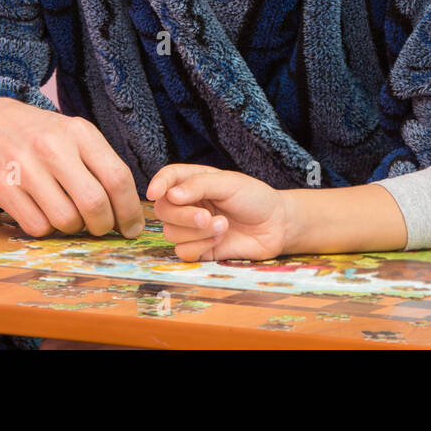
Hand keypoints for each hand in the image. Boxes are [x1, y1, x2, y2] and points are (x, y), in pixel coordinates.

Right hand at [0, 97, 144, 238]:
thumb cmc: (41, 135)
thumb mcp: (74, 135)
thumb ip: (101, 165)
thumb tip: (129, 209)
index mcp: (80, 132)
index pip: (117, 178)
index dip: (129, 210)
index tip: (132, 227)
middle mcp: (53, 147)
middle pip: (94, 203)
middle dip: (104, 225)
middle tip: (102, 228)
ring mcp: (25, 167)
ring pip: (66, 219)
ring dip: (74, 228)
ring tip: (70, 217)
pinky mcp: (2, 186)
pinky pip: (37, 226)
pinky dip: (47, 229)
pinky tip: (45, 214)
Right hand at [146, 164, 287, 261]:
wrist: (276, 226)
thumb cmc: (255, 198)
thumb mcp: (229, 183)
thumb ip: (199, 185)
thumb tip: (170, 195)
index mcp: (194, 182)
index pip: (167, 178)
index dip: (158, 183)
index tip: (155, 192)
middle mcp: (188, 204)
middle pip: (163, 210)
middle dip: (183, 215)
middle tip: (207, 216)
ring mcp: (192, 228)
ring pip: (171, 233)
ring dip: (197, 232)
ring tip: (223, 225)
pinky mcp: (199, 249)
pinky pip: (183, 252)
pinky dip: (200, 246)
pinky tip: (220, 240)